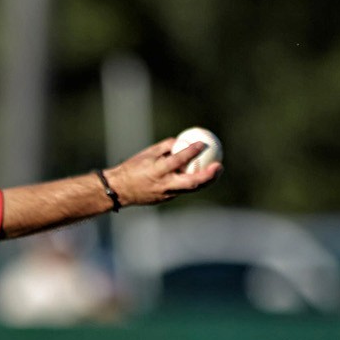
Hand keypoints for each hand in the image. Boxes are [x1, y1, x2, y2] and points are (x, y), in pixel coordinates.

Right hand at [103, 139, 221, 206]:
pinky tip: (201, 174)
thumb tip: (181, 141)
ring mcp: (166, 194)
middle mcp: (164, 184)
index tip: (202, 144)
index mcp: (157, 171)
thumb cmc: (132, 168)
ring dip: (206, 180)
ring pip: (191, 188)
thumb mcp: (147, 154)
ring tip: (216, 170)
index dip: (191, 152)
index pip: (177, 160)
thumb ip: (165, 147)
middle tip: (219, 165)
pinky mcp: (166, 199)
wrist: (120, 190)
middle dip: (208, 175)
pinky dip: (192, 181)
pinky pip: (183, 189)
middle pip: (191, 182)